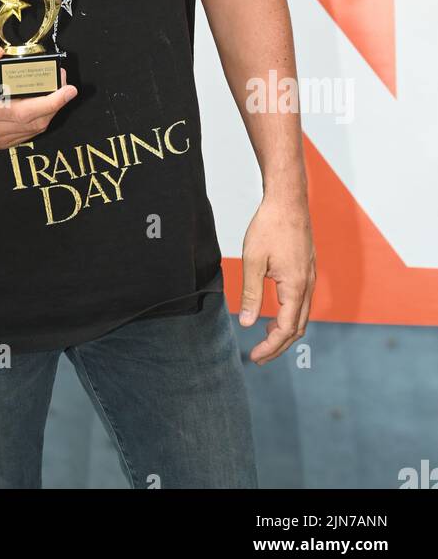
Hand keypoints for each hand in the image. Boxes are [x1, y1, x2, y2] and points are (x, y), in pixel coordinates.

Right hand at [0, 37, 76, 148]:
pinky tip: (45, 100)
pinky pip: (28, 132)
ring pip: (34, 129)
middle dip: (55, 103)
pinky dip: (40, 117)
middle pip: (34, 122)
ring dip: (50, 110)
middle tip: (65, 81)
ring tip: (58, 87)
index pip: (23, 112)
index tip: (68, 90)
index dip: (50, 102)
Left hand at [238, 193, 316, 364]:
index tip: (254, 357)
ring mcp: (310, 278)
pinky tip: (274, 313)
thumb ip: (251, 294)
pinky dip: (290, 316)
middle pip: (297, 328)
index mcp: (295, 287)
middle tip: (258, 357)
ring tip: (264, 338)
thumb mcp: (253, 260)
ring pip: (302, 316)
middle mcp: (308, 286)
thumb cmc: (269, 226)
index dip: (270, 347)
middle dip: (278, 346)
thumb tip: (247, 324)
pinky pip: (303, 302)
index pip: (286, 330)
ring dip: (285, 332)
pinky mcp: (308, 270)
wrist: (288, 200)